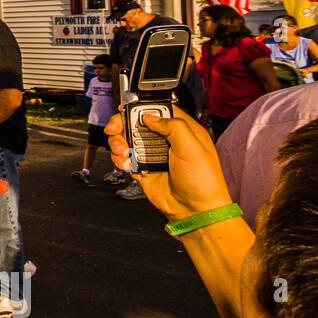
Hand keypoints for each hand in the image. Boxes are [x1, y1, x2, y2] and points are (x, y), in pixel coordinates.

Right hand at [104, 108, 233, 222]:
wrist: (194, 210)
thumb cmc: (203, 181)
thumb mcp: (193, 148)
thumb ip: (173, 126)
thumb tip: (150, 117)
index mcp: (182, 130)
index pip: (158, 110)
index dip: (141, 107)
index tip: (127, 109)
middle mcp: (165, 140)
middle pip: (136, 122)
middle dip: (121, 124)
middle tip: (114, 129)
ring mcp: (152, 154)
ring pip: (126, 139)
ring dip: (118, 142)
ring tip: (121, 151)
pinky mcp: (141, 168)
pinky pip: (123, 158)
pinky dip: (119, 159)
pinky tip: (126, 164)